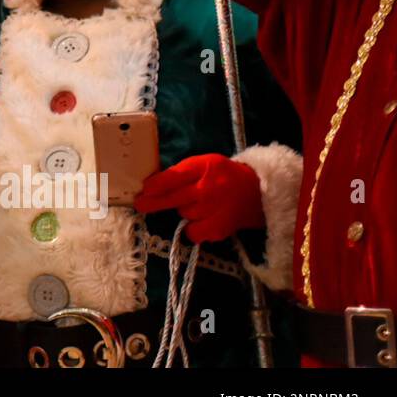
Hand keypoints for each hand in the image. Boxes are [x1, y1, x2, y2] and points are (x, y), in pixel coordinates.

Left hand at [134, 153, 264, 242]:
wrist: (257, 193)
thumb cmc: (222, 176)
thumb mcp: (204, 164)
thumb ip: (181, 172)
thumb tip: (150, 185)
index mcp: (205, 167)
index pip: (176, 176)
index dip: (157, 184)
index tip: (144, 189)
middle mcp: (210, 188)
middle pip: (174, 198)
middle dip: (153, 202)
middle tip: (140, 204)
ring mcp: (215, 210)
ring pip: (183, 214)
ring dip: (184, 211)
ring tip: (199, 205)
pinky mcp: (219, 228)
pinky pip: (193, 232)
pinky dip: (193, 228)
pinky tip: (202, 220)